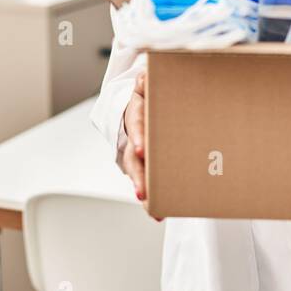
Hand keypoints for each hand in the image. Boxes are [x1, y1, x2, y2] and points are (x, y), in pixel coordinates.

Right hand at [121, 70, 149, 206]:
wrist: (150, 97)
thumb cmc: (156, 90)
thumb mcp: (153, 80)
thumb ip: (150, 79)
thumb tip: (146, 78)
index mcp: (137, 110)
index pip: (136, 123)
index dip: (137, 137)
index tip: (140, 150)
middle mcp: (132, 133)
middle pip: (132, 157)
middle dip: (138, 176)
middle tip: (143, 192)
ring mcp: (136, 150)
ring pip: (136, 172)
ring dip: (143, 190)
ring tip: (152, 209)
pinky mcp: (145, 162)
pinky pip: (146, 180)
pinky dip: (151, 197)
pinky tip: (158, 212)